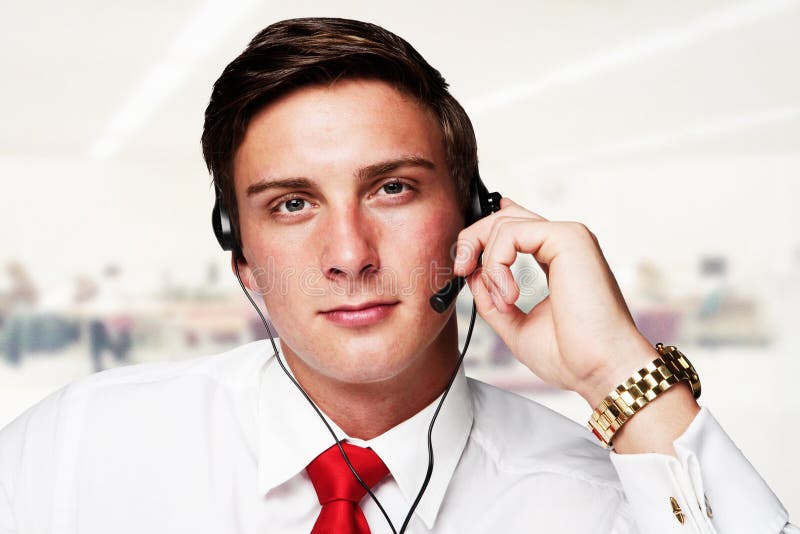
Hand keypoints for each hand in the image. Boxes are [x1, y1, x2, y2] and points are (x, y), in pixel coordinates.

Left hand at [454, 197, 658, 406]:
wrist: (600, 369)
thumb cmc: (571, 355)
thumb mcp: (514, 323)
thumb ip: (491, 296)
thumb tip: (470, 272)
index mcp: (555, 259)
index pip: (513, 228)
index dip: (481, 239)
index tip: (463, 267)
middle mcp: (562, 244)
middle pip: (502, 218)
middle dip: (471, 242)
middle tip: (460, 272)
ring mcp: (567, 237)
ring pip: (502, 222)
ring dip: (487, 266)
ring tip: (504, 302)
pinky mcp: (568, 237)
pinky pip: (510, 233)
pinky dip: (497, 264)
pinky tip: (511, 295)